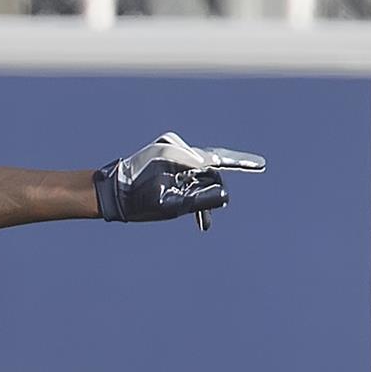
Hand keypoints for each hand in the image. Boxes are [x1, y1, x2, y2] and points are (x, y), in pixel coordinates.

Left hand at [95, 132, 266, 228]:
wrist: (108, 194)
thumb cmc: (135, 202)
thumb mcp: (168, 206)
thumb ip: (198, 201)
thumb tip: (225, 195)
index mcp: (177, 155)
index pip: (216, 159)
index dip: (241, 163)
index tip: (261, 165)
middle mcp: (175, 148)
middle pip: (207, 170)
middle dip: (211, 194)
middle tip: (207, 222)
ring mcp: (169, 150)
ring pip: (197, 173)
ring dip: (200, 194)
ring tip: (201, 223)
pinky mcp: (163, 155)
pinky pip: (186, 171)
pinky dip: (190, 188)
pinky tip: (190, 208)